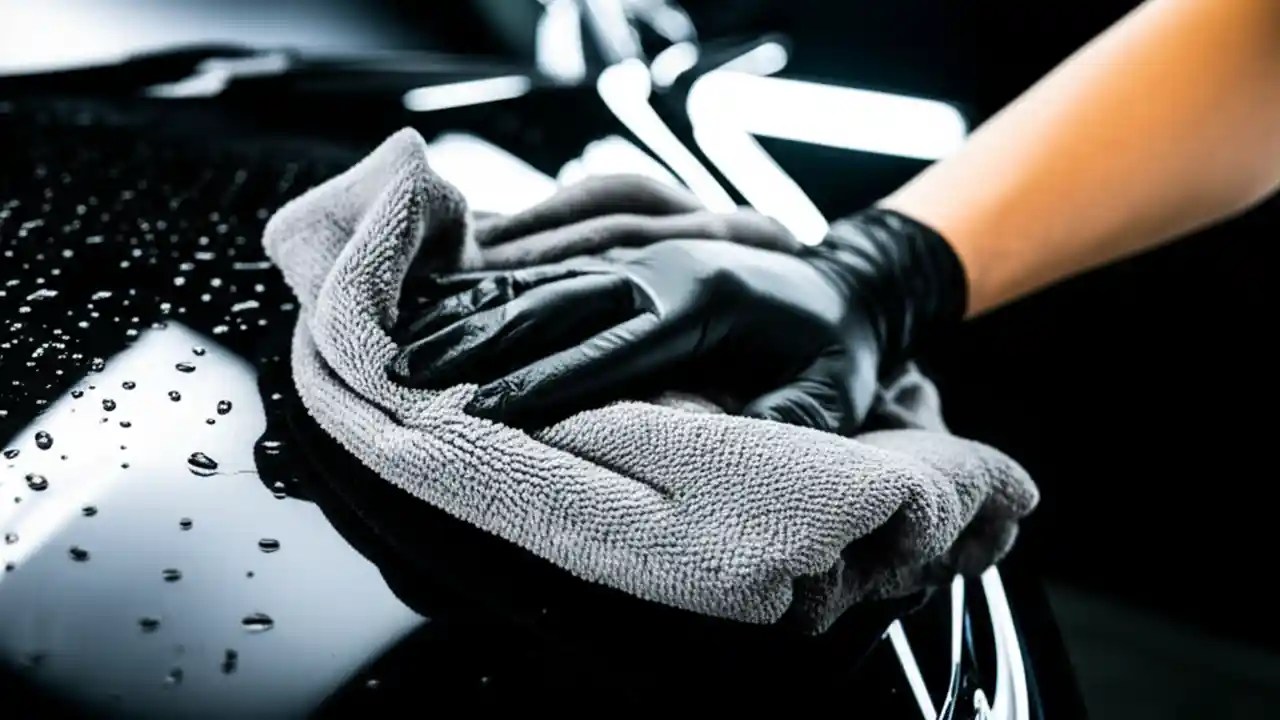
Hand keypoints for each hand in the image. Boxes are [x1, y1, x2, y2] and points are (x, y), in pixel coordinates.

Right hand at [392, 209, 966, 432]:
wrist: (854, 286)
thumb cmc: (837, 352)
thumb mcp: (829, 396)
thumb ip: (780, 429)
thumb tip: (722, 468)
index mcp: (707, 305)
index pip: (611, 350)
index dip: (545, 380)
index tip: (481, 407)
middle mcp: (665, 268)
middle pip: (558, 300)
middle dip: (480, 338)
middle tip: (408, 368)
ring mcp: (648, 252)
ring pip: (547, 272)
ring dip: (475, 304)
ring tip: (410, 332)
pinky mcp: (637, 252)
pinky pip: (558, 254)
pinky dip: (500, 273)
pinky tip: (452, 288)